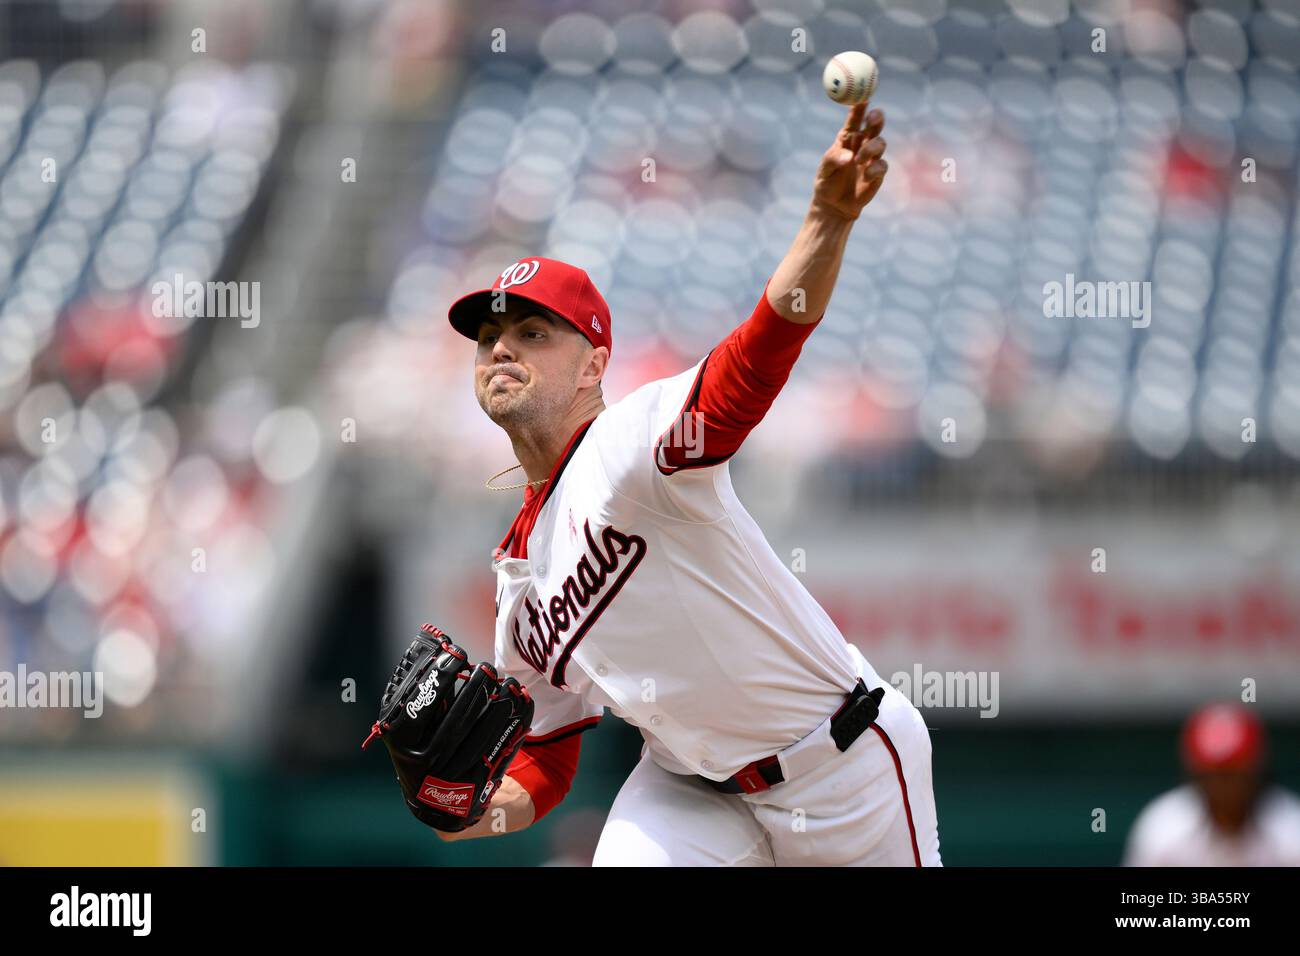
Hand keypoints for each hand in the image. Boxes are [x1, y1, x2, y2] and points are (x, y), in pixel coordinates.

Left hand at [809, 104, 887, 222]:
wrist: (834, 206)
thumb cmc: (826, 183)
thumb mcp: (824, 171)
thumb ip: (834, 160)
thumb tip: (849, 156)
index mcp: (847, 138)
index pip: (855, 118)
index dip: (860, 106)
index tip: (863, 97)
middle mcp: (861, 144)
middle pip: (874, 125)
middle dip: (876, 118)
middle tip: (873, 118)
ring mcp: (871, 158)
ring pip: (880, 143)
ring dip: (871, 148)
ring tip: (859, 159)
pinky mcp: (877, 174)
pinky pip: (882, 165)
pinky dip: (875, 169)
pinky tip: (865, 176)